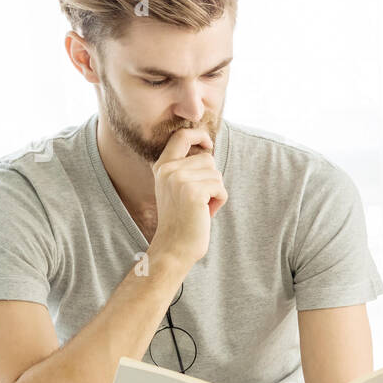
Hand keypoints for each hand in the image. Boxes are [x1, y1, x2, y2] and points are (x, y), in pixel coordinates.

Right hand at [148, 127, 227, 267]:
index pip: (181, 136)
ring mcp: (179, 179)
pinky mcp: (193, 192)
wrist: (174, 247)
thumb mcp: (176, 188)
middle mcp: (168, 170)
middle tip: (200, 200)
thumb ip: (186, 168)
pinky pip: (220, 187)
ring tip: (202, 207)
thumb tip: (208, 150)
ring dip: (216, 191)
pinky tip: (206, 212)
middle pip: (208, 158)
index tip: (208, 144)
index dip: (199, 135)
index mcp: (162, 166)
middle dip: (212, 179)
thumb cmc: (182, 219)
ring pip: (216, 173)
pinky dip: (219, 200)